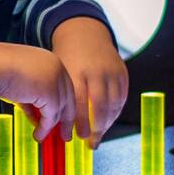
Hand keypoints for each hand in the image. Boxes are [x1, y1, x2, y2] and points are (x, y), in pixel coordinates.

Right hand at [0, 44, 76, 142]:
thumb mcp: (18, 82)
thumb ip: (30, 97)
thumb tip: (34, 115)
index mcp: (50, 60)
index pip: (62, 85)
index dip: (60, 102)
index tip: (59, 116)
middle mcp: (56, 69)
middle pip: (67, 97)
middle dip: (65, 117)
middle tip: (64, 131)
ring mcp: (55, 81)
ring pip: (60, 109)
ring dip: (51, 126)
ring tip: (44, 136)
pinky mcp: (51, 95)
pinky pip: (51, 116)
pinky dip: (45, 128)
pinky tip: (38, 134)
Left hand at [50, 17, 128, 147]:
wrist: (85, 33)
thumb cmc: (67, 57)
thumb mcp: (59, 71)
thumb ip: (59, 94)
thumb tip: (51, 123)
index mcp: (77, 72)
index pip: (79, 102)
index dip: (79, 122)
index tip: (75, 136)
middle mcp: (97, 72)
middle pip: (100, 107)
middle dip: (95, 128)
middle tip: (89, 141)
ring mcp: (112, 72)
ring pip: (114, 105)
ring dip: (107, 123)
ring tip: (98, 135)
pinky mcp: (122, 73)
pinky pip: (122, 99)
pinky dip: (115, 113)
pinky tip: (107, 122)